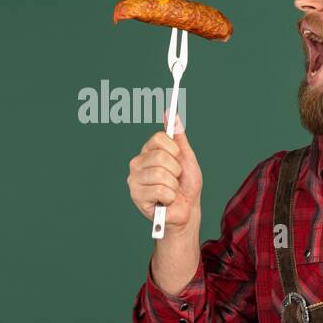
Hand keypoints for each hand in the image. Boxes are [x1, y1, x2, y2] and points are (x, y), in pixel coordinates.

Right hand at [128, 114, 201, 233]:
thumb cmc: (186, 185)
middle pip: (161, 156)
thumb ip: (178, 135)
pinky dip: (169, 197)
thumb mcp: (186, 157)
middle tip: (175, 179)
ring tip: (171, 191)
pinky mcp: (136, 196)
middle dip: (176, 170)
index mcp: (148, 151)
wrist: (187, 210)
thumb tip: (171, 112)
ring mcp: (134, 179)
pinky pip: (160, 190)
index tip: (178, 160)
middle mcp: (137, 163)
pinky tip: (165, 201)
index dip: (174, 150)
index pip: (159, 138)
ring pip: (161, 174)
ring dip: (173, 186)